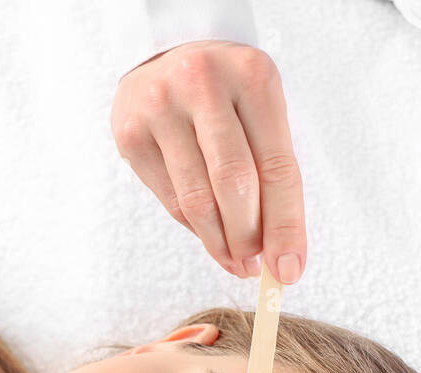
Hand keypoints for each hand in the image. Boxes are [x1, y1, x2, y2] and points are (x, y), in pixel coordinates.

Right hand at [110, 39, 305, 283]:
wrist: (166, 54)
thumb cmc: (228, 93)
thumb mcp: (261, 109)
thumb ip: (273, 169)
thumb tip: (280, 250)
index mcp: (253, 75)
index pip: (278, 166)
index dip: (286, 225)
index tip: (289, 269)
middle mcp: (203, 84)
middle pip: (234, 185)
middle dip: (248, 238)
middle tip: (255, 266)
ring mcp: (160, 106)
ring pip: (197, 200)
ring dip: (219, 243)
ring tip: (235, 262)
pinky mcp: (131, 132)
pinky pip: (170, 199)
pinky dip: (194, 228)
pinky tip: (209, 235)